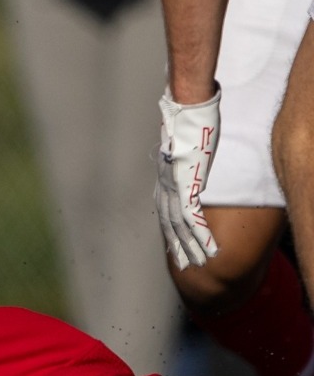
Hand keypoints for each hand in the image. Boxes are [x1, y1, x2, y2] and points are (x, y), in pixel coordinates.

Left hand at [156, 88, 220, 268]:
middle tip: (184, 264)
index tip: (174, 244)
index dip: (169, 230)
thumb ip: (183, 157)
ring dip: (192, 247)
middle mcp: (165, 185)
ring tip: (201, 264)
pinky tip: (210, 250)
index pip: (164, 210)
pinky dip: (202, 236)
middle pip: (169, 223)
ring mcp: (174, 187)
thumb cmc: (185, 122)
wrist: (185, 111)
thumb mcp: (183, 145)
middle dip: (177, 245)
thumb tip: (185, 156)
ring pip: (180, 226)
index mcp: (164, 177)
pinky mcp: (186, 185)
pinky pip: (194, 218)